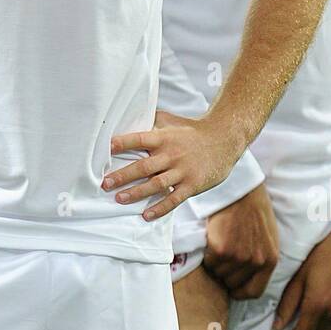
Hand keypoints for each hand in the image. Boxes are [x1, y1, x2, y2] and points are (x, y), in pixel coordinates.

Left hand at [102, 110, 241, 220]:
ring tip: (119, 199)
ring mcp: (182, 171)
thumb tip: (130, 114)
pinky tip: (146, 215)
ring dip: (136, 193)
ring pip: (156, 184)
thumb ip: (152, 121)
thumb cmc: (192, 131)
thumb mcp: (171, 122)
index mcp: (164, 138)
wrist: (224, 140)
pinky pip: (174, 199)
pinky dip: (160, 208)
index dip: (123, 143)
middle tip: (105, 183)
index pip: (139, 139)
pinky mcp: (192, 185)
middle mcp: (171, 154)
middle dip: (123, 176)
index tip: (106, 148)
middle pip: (143, 166)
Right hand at [203, 182, 279, 298]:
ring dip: (216, 264)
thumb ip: (263, 260)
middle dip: (226, 274)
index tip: (231, 286)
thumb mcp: (269, 238)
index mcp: (270, 261)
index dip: (239, 292)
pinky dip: (207, 255)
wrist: (241, 190)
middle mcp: (256, 261)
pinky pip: (209, 262)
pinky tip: (213, 240)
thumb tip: (251, 279)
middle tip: (223, 258)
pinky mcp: (220, 248)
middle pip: (232, 283)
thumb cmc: (255, 211)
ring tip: (219, 246)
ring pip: (219, 274)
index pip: (253, 292)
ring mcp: (238, 256)